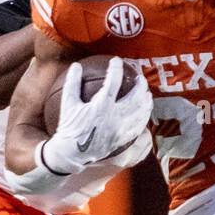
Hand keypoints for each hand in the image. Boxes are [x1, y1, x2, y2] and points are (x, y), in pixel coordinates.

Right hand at [42, 58, 151, 174]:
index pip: (113, 82)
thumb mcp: (68, 103)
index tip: (116, 61)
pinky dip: (144, 116)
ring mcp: (121, 129)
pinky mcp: (124, 139)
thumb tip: (77, 65)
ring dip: (146, 100)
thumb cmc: (69, 127)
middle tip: (140, 77)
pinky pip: (140, 126)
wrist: (72, 153)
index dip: (116, 68)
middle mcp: (115, 117)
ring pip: (141, 112)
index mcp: (101, 106)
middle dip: (140, 84)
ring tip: (146, 92)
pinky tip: (145, 112)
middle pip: (135, 97)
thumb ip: (73, 82)